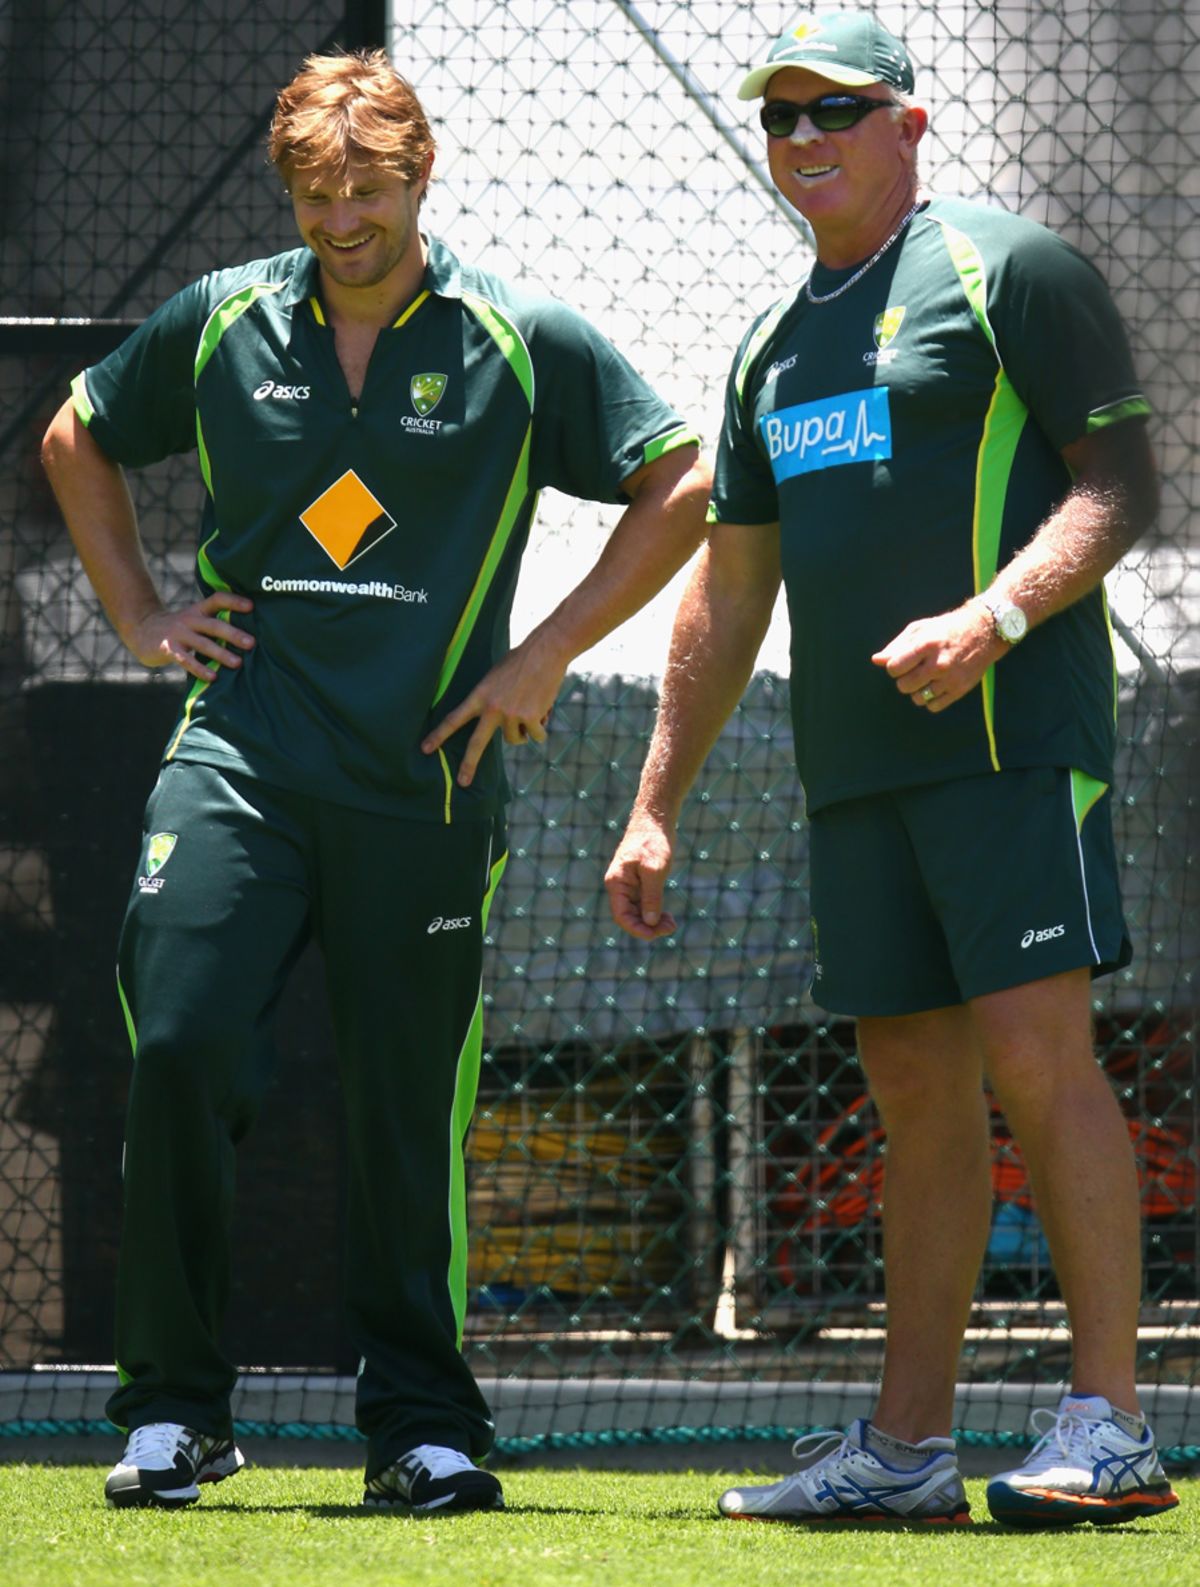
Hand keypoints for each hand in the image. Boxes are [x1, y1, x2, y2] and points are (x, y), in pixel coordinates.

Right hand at [124, 592, 254, 680]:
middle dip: (233, 634)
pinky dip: (200, 669)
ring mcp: (178, 634)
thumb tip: (246, 636)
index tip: (252, 606)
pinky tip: (213, 677)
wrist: (142, 630)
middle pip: (214, 625)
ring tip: (238, 663)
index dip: (234, 601)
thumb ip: (213, 624)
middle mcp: (189, 619)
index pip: (217, 600)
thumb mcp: (194, 619)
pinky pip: (186, 659)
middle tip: (252, 643)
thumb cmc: (178, 629)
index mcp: (198, 610)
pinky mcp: (168, 648)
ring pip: (203, 643)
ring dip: (221, 653)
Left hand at [421, 629, 567, 786]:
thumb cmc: (520, 661)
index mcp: (480, 696)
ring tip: (530, 711)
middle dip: (469, 764)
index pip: (454, 718)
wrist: (544, 652)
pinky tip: (544, 710)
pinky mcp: (532, 717)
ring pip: (515, 740)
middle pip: (477, 743)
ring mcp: (512, 714)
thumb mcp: (495, 677)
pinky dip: (541, 729)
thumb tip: (502, 725)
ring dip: (523, 732)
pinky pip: (536, 736)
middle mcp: (492, 708)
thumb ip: (491, 700)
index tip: (425, 748)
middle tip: (462, 782)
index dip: (438, 735)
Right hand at [604, 812, 677, 940]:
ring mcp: (629, 885)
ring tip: (672, 924)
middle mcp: (619, 886)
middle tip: (671, 928)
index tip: (655, 934)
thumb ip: (651, 896)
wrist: (656, 819)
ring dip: (653, 922)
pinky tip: (668, 917)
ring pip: (638, 913)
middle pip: (629, 917)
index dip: (637, 929)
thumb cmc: (653, 840)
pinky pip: (644, 905)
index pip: (621, 915)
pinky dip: (655, 912)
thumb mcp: (655, 869)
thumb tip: (650, 922)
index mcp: (616, 883)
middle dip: (648, 927)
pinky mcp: (640, 882)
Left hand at [871, 599, 1004, 712]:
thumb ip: (897, 645)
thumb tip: (877, 660)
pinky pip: (933, 706)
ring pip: (917, 698)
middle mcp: (939, 664)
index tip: (902, 663)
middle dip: (904, 680)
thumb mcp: (920, 629)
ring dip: (917, 690)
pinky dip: (930, 700)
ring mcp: (950, 678)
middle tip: (914, 671)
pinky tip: (935, 686)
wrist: (984, 631)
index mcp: (926, 645)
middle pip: (904, 686)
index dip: (894, 667)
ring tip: (926, 678)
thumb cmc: (946, 628)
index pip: (894, 668)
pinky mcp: (960, 689)